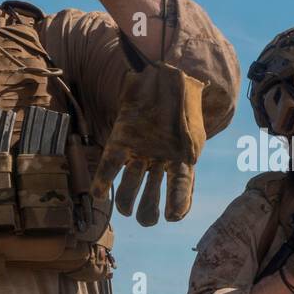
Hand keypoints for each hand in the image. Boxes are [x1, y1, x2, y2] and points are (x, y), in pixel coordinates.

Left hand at [92, 62, 206, 224]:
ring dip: (127, 201)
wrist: (166, 75)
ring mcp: (141, 151)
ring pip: (131, 184)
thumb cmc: (185, 99)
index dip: (178, 204)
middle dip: (149, 211)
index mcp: (181, 160)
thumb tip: (191, 160)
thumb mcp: (194, 124)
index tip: (173, 217)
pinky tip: (99, 193)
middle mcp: (160, 160)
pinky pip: (111, 163)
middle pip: (153, 193)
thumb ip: (192, 147)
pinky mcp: (122, 139)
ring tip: (126, 210)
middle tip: (146, 219)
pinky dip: (103, 180)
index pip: (181, 189)